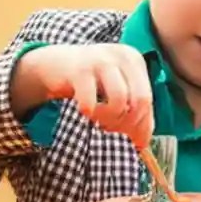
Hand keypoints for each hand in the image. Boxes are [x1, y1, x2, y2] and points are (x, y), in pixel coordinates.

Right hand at [13, 44, 153, 147]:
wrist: (53, 63)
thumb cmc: (91, 81)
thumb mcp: (116, 91)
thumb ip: (133, 113)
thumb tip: (142, 145)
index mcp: (135, 61)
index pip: (147, 101)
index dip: (139, 126)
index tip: (128, 138)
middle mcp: (122, 56)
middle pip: (139, 101)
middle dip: (126, 124)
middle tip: (111, 129)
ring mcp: (101, 60)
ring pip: (120, 100)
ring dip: (109, 119)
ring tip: (99, 119)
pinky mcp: (79, 69)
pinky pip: (91, 102)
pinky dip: (90, 113)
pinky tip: (86, 111)